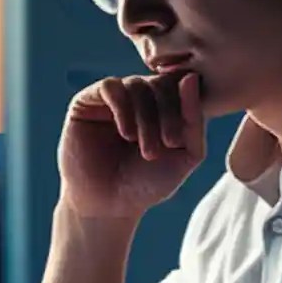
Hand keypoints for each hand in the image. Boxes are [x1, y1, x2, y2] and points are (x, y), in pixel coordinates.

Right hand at [58, 71, 205, 217]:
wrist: (108, 205)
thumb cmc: (147, 183)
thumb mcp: (185, 154)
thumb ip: (194, 119)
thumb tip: (191, 77)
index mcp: (163, 106)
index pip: (181, 85)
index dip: (186, 104)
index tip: (178, 142)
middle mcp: (138, 98)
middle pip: (160, 83)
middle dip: (167, 113)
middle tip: (167, 145)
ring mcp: (112, 99)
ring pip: (136, 85)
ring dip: (146, 117)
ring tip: (146, 150)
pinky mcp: (87, 102)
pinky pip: (110, 87)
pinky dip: (122, 108)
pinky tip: (126, 133)